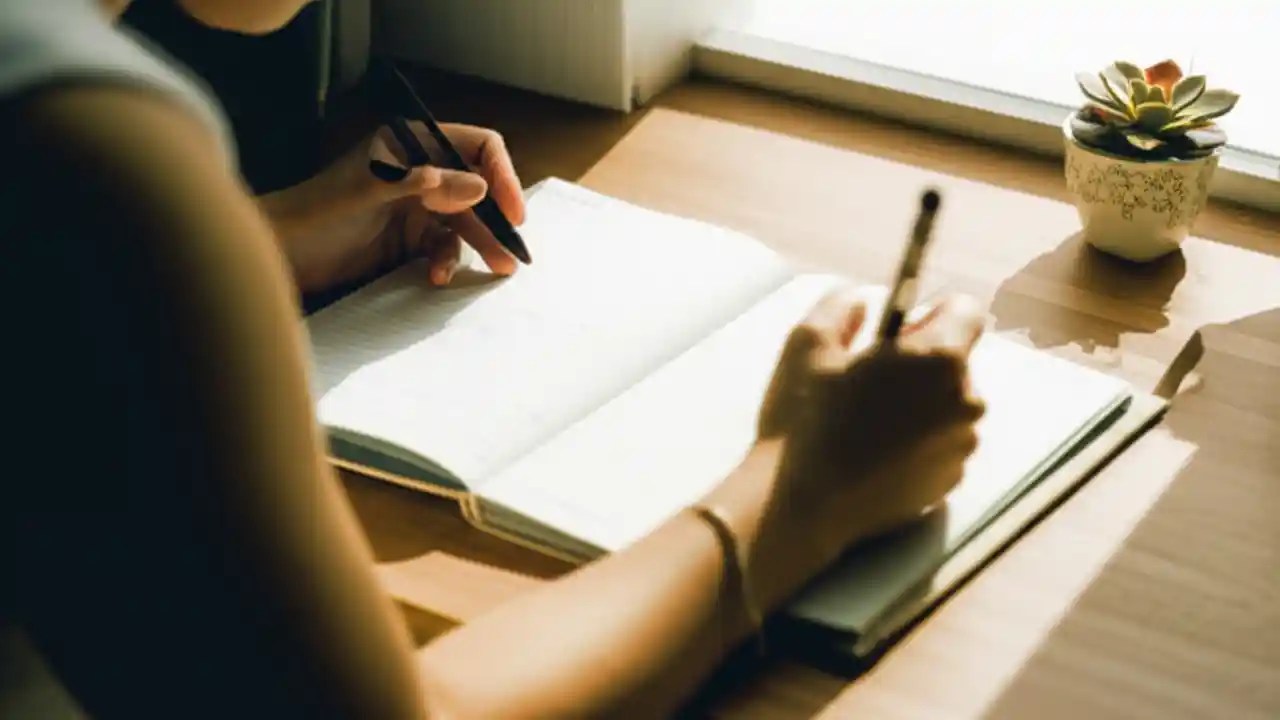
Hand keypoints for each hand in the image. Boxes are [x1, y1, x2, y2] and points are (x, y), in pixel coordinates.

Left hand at [260, 122, 525, 293]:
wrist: (282, 254)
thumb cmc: (317, 213)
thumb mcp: (370, 193)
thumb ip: (423, 185)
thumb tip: (478, 186)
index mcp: (411, 146)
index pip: (476, 147)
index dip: (500, 174)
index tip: (510, 209)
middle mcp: (420, 172)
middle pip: (477, 189)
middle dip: (496, 217)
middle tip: (514, 249)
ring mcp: (415, 207)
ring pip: (465, 222)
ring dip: (481, 244)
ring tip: (500, 269)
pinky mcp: (408, 241)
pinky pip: (444, 248)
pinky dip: (447, 261)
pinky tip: (437, 276)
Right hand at [704, 287, 985, 606]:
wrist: (800, 505)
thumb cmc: (805, 421)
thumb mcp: (808, 342)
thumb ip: (843, 304)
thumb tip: (862, 301)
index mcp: (939, 358)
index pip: (966, 310)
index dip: (930, 312)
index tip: (897, 331)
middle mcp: (964, 402)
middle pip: (955, 360)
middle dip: (920, 362)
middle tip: (868, 379)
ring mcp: (960, 447)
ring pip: (947, 405)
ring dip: (919, 404)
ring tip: (866, 421)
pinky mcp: (948, 483)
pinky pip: (940, 445)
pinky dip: (916, 442)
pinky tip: (872, 452)